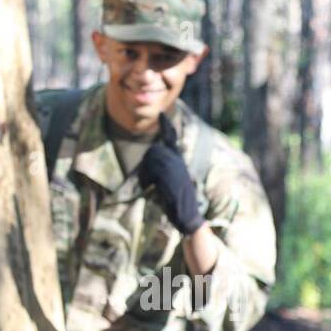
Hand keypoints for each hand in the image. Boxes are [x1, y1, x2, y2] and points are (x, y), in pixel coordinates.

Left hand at [138, 113, 204, 234]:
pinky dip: (147, 178)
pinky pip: (151, 168)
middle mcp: (178, 160)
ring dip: (146, 174)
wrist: (188, 215)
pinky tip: (153, 188)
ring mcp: (175, 165)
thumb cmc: (178, 204)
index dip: (167, 127)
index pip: (171, 139)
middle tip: (148, 183)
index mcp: (178, 162)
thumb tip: (143, 171)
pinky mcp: (170, 171)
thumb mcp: (168, 184)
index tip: (162, 115)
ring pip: (151, 159)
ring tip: (153, 187)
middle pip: (153, 151)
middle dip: (146, 167)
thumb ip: (159, 172)